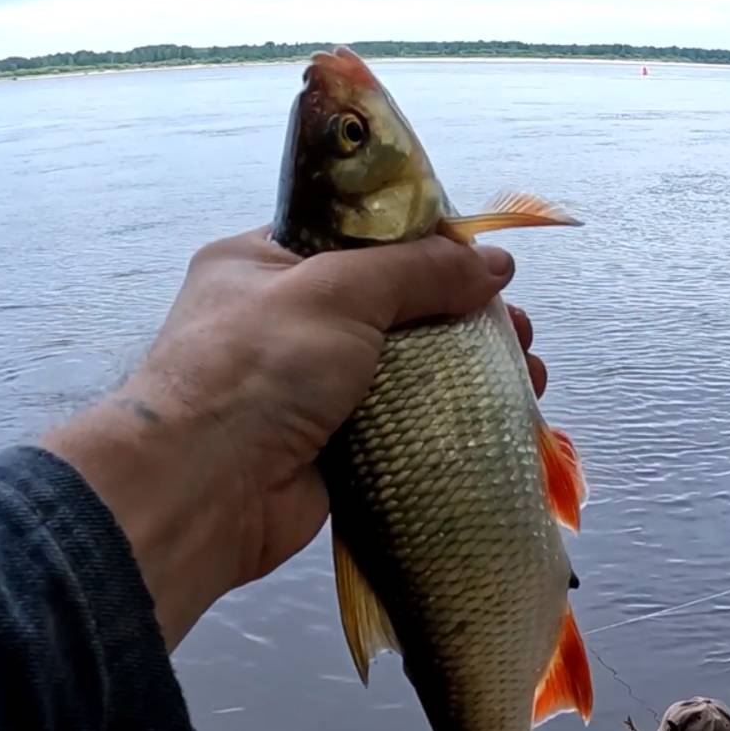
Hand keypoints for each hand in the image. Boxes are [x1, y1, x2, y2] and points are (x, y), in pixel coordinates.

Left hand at [44, 229, 543, 649]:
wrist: (200, 491)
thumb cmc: (255, 368)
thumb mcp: (337, 291)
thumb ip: (418, 272)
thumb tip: (495, 263)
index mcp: (265, 263)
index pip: (358, 239)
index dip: (426, 248)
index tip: (486, 265)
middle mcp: (286, 322)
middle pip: (394, 308)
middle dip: (463, 317)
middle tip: (518, 331)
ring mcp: (309, 391)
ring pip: (406, 371)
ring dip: (469, 372)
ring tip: (530, 376)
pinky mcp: (333, 451)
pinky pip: (403, 428)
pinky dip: (451, 425)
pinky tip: (504, 422)